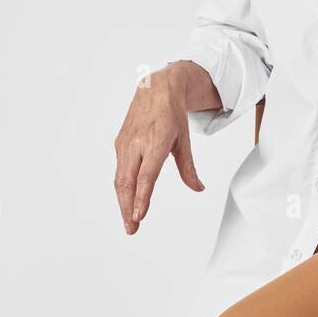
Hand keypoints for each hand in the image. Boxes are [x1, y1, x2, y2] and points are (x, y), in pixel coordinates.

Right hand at [113, 64, 204, 234]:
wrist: (155, 88)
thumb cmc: (172, 114)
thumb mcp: (185, 139)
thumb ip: (188, 167)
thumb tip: (198, 188)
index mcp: (157, 141)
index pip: (147, 175)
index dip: (142, 197)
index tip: (139, 216)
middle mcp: (137, 143)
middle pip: (128, 181)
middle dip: (128, 208)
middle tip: (132, 229)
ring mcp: (125, 143)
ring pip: (120, 178)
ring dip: (122, 202)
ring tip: (129, 221)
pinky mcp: (119, 143)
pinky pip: (119, 170)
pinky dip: (121, 188)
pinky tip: (126, 201)